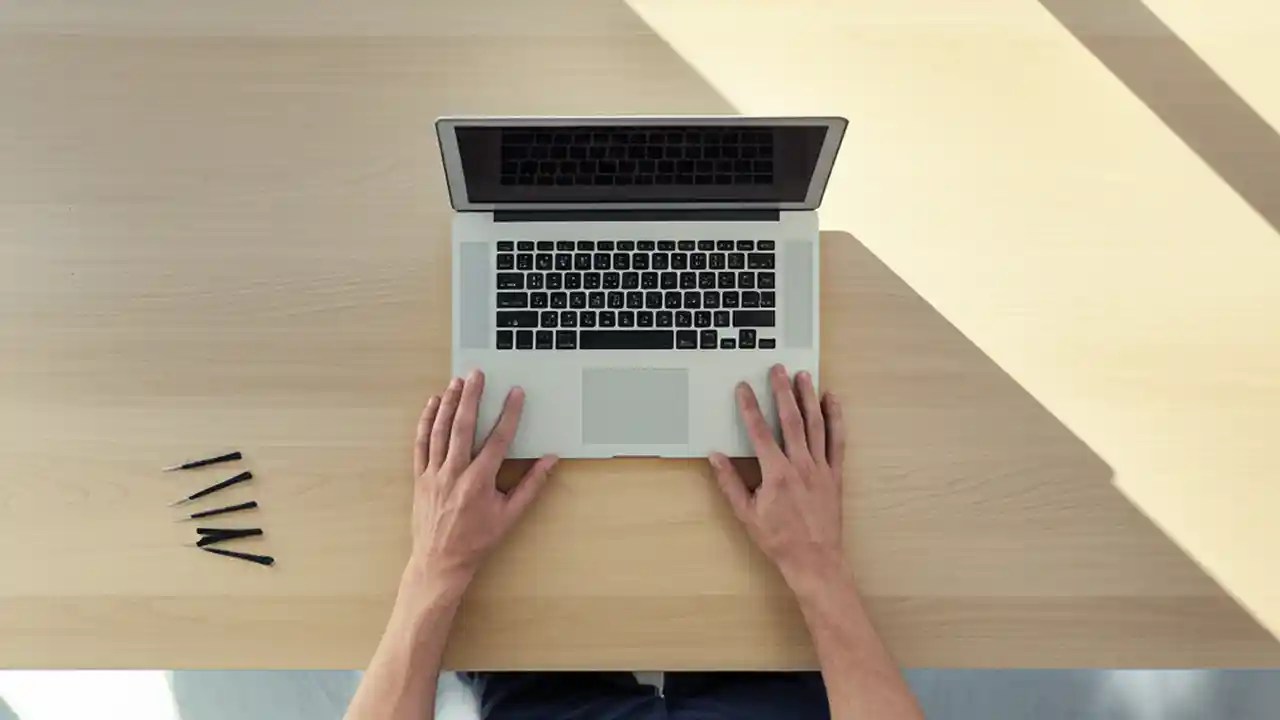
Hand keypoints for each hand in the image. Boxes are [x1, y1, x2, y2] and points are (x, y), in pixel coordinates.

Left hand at [408, 370, 557, 587]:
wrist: (440, 562)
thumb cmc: (476, 541)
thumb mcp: (510, 516)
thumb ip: (531, 486)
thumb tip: (550, 461)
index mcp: (479, 481)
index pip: (497, 439)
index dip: (509, 414)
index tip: (516, 394)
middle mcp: (454, 473)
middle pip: (463, 426)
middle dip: (472, 397)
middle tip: (478, 374)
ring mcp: (433, 474)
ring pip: (439, 430)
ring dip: (449, 403)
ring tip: (457, 382)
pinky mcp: (420, 477)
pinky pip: (421, 444)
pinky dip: (426, 422)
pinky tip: (432, 405)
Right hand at [709, 364, 846, 589]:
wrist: (815, 560)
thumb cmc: (779, 540)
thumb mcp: (746, 514)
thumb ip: (730, 483)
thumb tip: (715, 457)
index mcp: (776, 474)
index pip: (759, 432)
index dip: (749, 407)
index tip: (743, 388)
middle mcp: (800, 465)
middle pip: (791, 420)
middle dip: (782, 391)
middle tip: (777, 369)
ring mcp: (821, 468)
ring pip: (816, 424)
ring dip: (808, 397)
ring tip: (804, 376)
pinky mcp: (835, 474)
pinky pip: (837, 440)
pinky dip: (835, 418)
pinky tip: (832, 401)